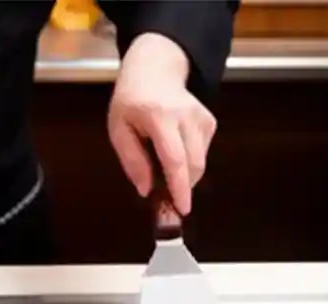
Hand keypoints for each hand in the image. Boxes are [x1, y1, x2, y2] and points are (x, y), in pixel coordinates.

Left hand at [108, 33, 216, 215]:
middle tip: (169, 200)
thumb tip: (146, 190)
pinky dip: (190, 160)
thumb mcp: (118, 128)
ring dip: (184, 174)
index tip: (182, 208)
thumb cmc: (132, 101)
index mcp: (158, 116)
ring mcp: (201, 117)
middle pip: (193, 164)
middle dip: (183, 187)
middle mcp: (184, 115)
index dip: (179, 187)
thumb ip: (132, 160)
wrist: (155, 71)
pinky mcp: (209, 122)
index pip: (174, 158)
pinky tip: (176, 148)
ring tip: (166, 170)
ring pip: (200, 161)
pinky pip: (202, 152)